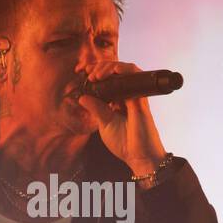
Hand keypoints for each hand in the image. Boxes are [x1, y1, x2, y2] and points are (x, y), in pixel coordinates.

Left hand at [75, 61, 168, 175]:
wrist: (139, 156)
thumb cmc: (124, 143)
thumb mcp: (104, 124)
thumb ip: (96, 109)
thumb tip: (82, 97)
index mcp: (117, 100)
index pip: (107, 79)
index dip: (96, 71)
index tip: (81, 71)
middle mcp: (127, 95)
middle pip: (116, 71)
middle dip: (100, 66)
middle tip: (88, 72)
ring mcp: (135, 95)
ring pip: (126, 70)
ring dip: (110, 67)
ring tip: (97, 74)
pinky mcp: (141, 98)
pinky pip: (136, 77)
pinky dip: (124, 70)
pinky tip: (114, 71)